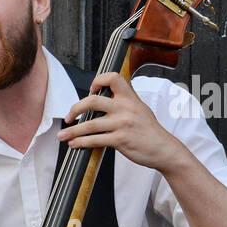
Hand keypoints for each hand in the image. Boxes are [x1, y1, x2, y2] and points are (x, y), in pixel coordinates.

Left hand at [59, 72, 188, 172]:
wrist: (164, 149)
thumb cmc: (150, 131)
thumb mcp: (140, 109)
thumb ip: (123, 102)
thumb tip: (101, 100)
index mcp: (130, 97)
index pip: (112, 77)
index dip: (97, 81)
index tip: (90, 91)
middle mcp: (125, 108)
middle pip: (92, 101)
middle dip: (75, 109)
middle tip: (69, 117)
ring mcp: (122, 124)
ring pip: (89, 125)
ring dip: (72, 131)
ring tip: (63, 136)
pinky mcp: (120, 140)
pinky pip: (94, 140)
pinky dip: (81, 142)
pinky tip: (75, 144)